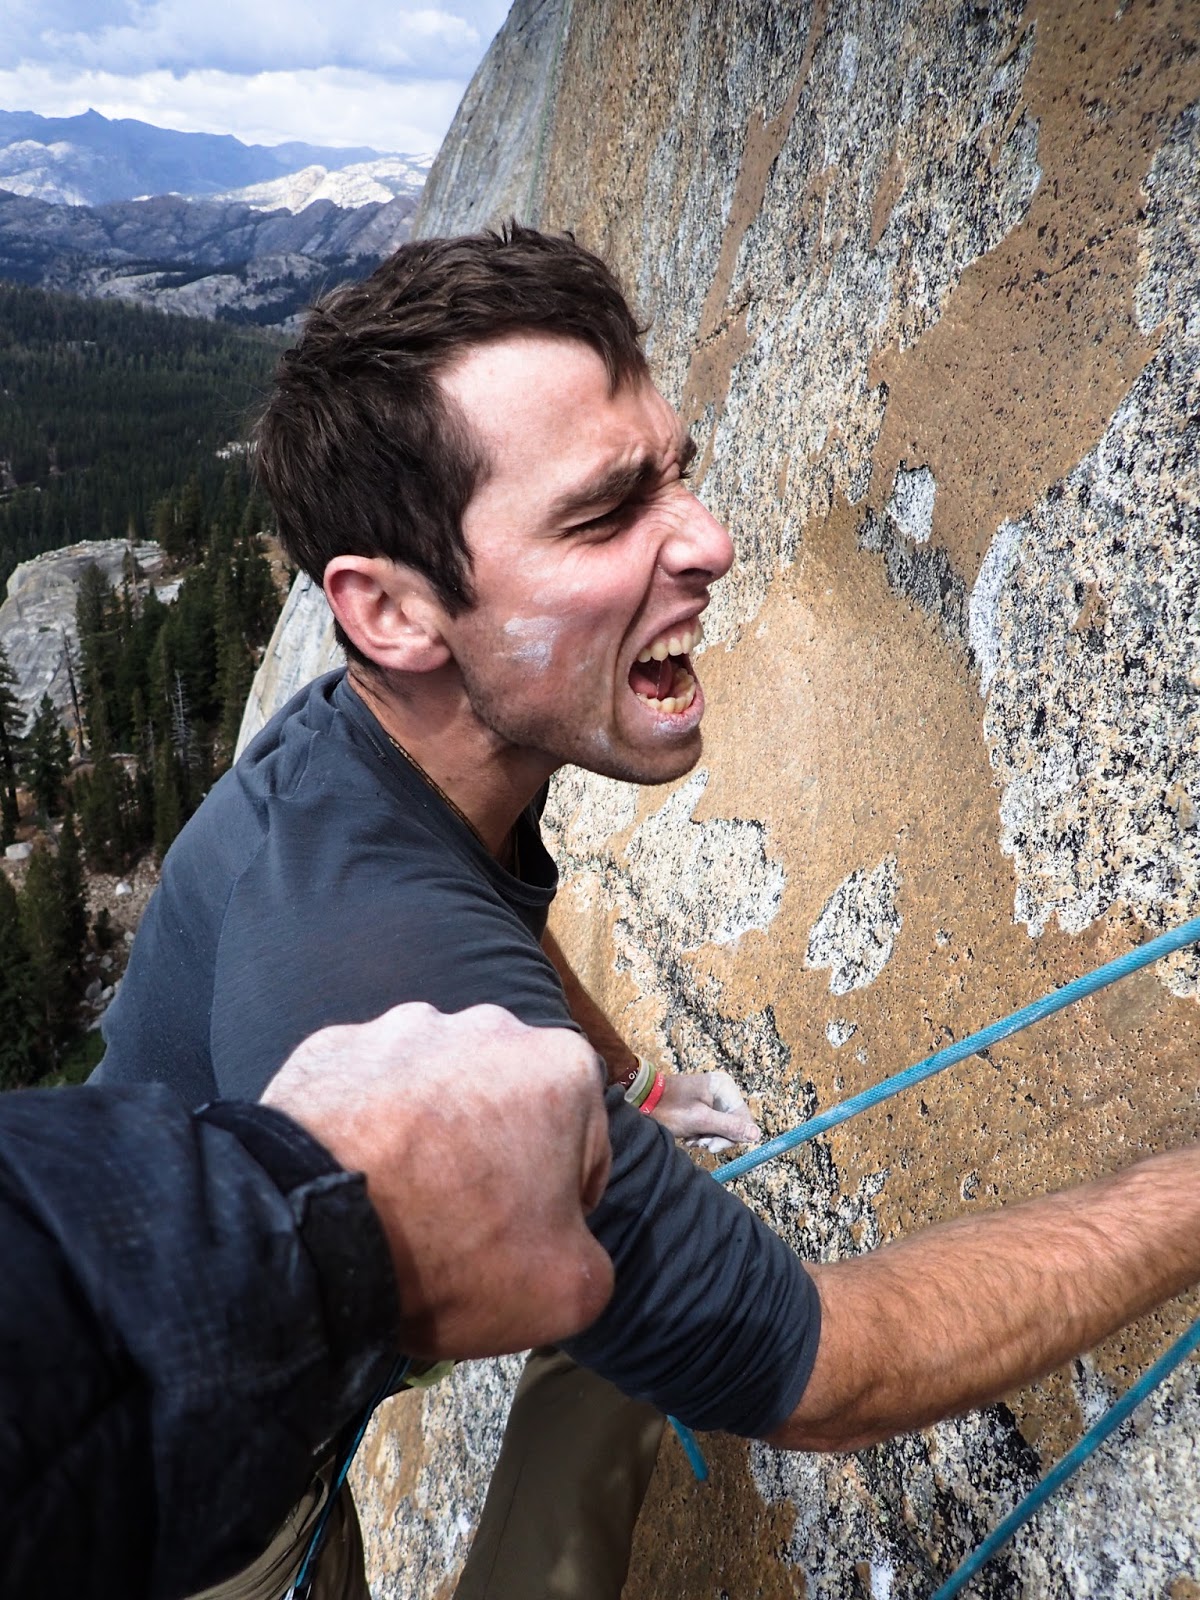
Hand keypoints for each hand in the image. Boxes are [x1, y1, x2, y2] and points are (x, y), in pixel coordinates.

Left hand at [262, 1002, 614, 1359]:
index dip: (558, 1208)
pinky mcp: (335, 1044)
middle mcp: (489, 1026)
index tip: (521, 1244)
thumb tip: (567, 1248)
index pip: (583, 1150)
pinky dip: (367, 1125)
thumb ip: (594, 1258)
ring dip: (431, 1132)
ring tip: (398, 1201)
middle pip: (510, 1105)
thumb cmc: (456, 1252)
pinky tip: (353, 1178)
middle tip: (461, 1222)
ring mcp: (404, 1027)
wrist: (313, 1232)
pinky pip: (368, 1088)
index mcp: (563, 1068)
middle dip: (496, 1155)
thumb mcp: (570, 1291)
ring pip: (437, 1089)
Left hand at [650, 1068, 760, 1151]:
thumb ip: (730, 1128)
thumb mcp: (701, 1120)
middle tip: (700, 1142)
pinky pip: (712, 1126)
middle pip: (734, 1124)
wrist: (643, 1100)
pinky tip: (690, 1136)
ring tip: (692, 1138)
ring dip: (708, 1138)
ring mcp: (713, 1099)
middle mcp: (722, 1091)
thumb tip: (757, 1134)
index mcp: (725, 1087)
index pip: (744, 1119)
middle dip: (717, 1137)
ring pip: (723, 1128)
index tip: (712, 1146)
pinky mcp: (704, 1107)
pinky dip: (702, 1134)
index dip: (732, 1137)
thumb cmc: (670, 1108)